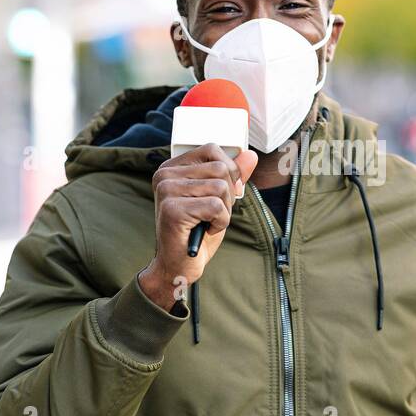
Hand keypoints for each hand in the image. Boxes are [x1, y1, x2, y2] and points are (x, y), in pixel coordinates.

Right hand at [138, 143, 257, 310]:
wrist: (179, 265)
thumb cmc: (198, 231)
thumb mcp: (219, 198)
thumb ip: (233, 175)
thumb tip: (251, 155)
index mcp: (172, 167)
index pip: (212, 149)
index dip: (228, 172)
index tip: (219, 194)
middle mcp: (165, 175)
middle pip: (221, 168)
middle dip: (227, 195)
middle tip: (212, 213)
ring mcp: (166, 190)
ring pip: (221, 187)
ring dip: (224, 210)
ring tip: (208, 221)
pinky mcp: (172, 209)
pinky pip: (216, 206)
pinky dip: (220, 221)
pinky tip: (206, 229)